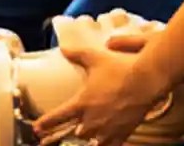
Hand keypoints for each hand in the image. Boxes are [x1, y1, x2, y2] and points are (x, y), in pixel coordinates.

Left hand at [33, 39, 170, 145]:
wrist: (146, 80)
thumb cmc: (119, 69)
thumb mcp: (94, 58)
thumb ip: (77, 54)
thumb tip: (64, 47)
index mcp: (82, 102)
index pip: (58, 117)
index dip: (45, 124)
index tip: (37, 129)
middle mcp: (92, 119)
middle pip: (74, 134)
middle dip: (68, 133)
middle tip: (56, 138)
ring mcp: (107, 128)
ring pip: (90, 141)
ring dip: (86, 139)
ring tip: (81, 138)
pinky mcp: (122, 133)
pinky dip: (104, 145)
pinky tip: (102, 144)